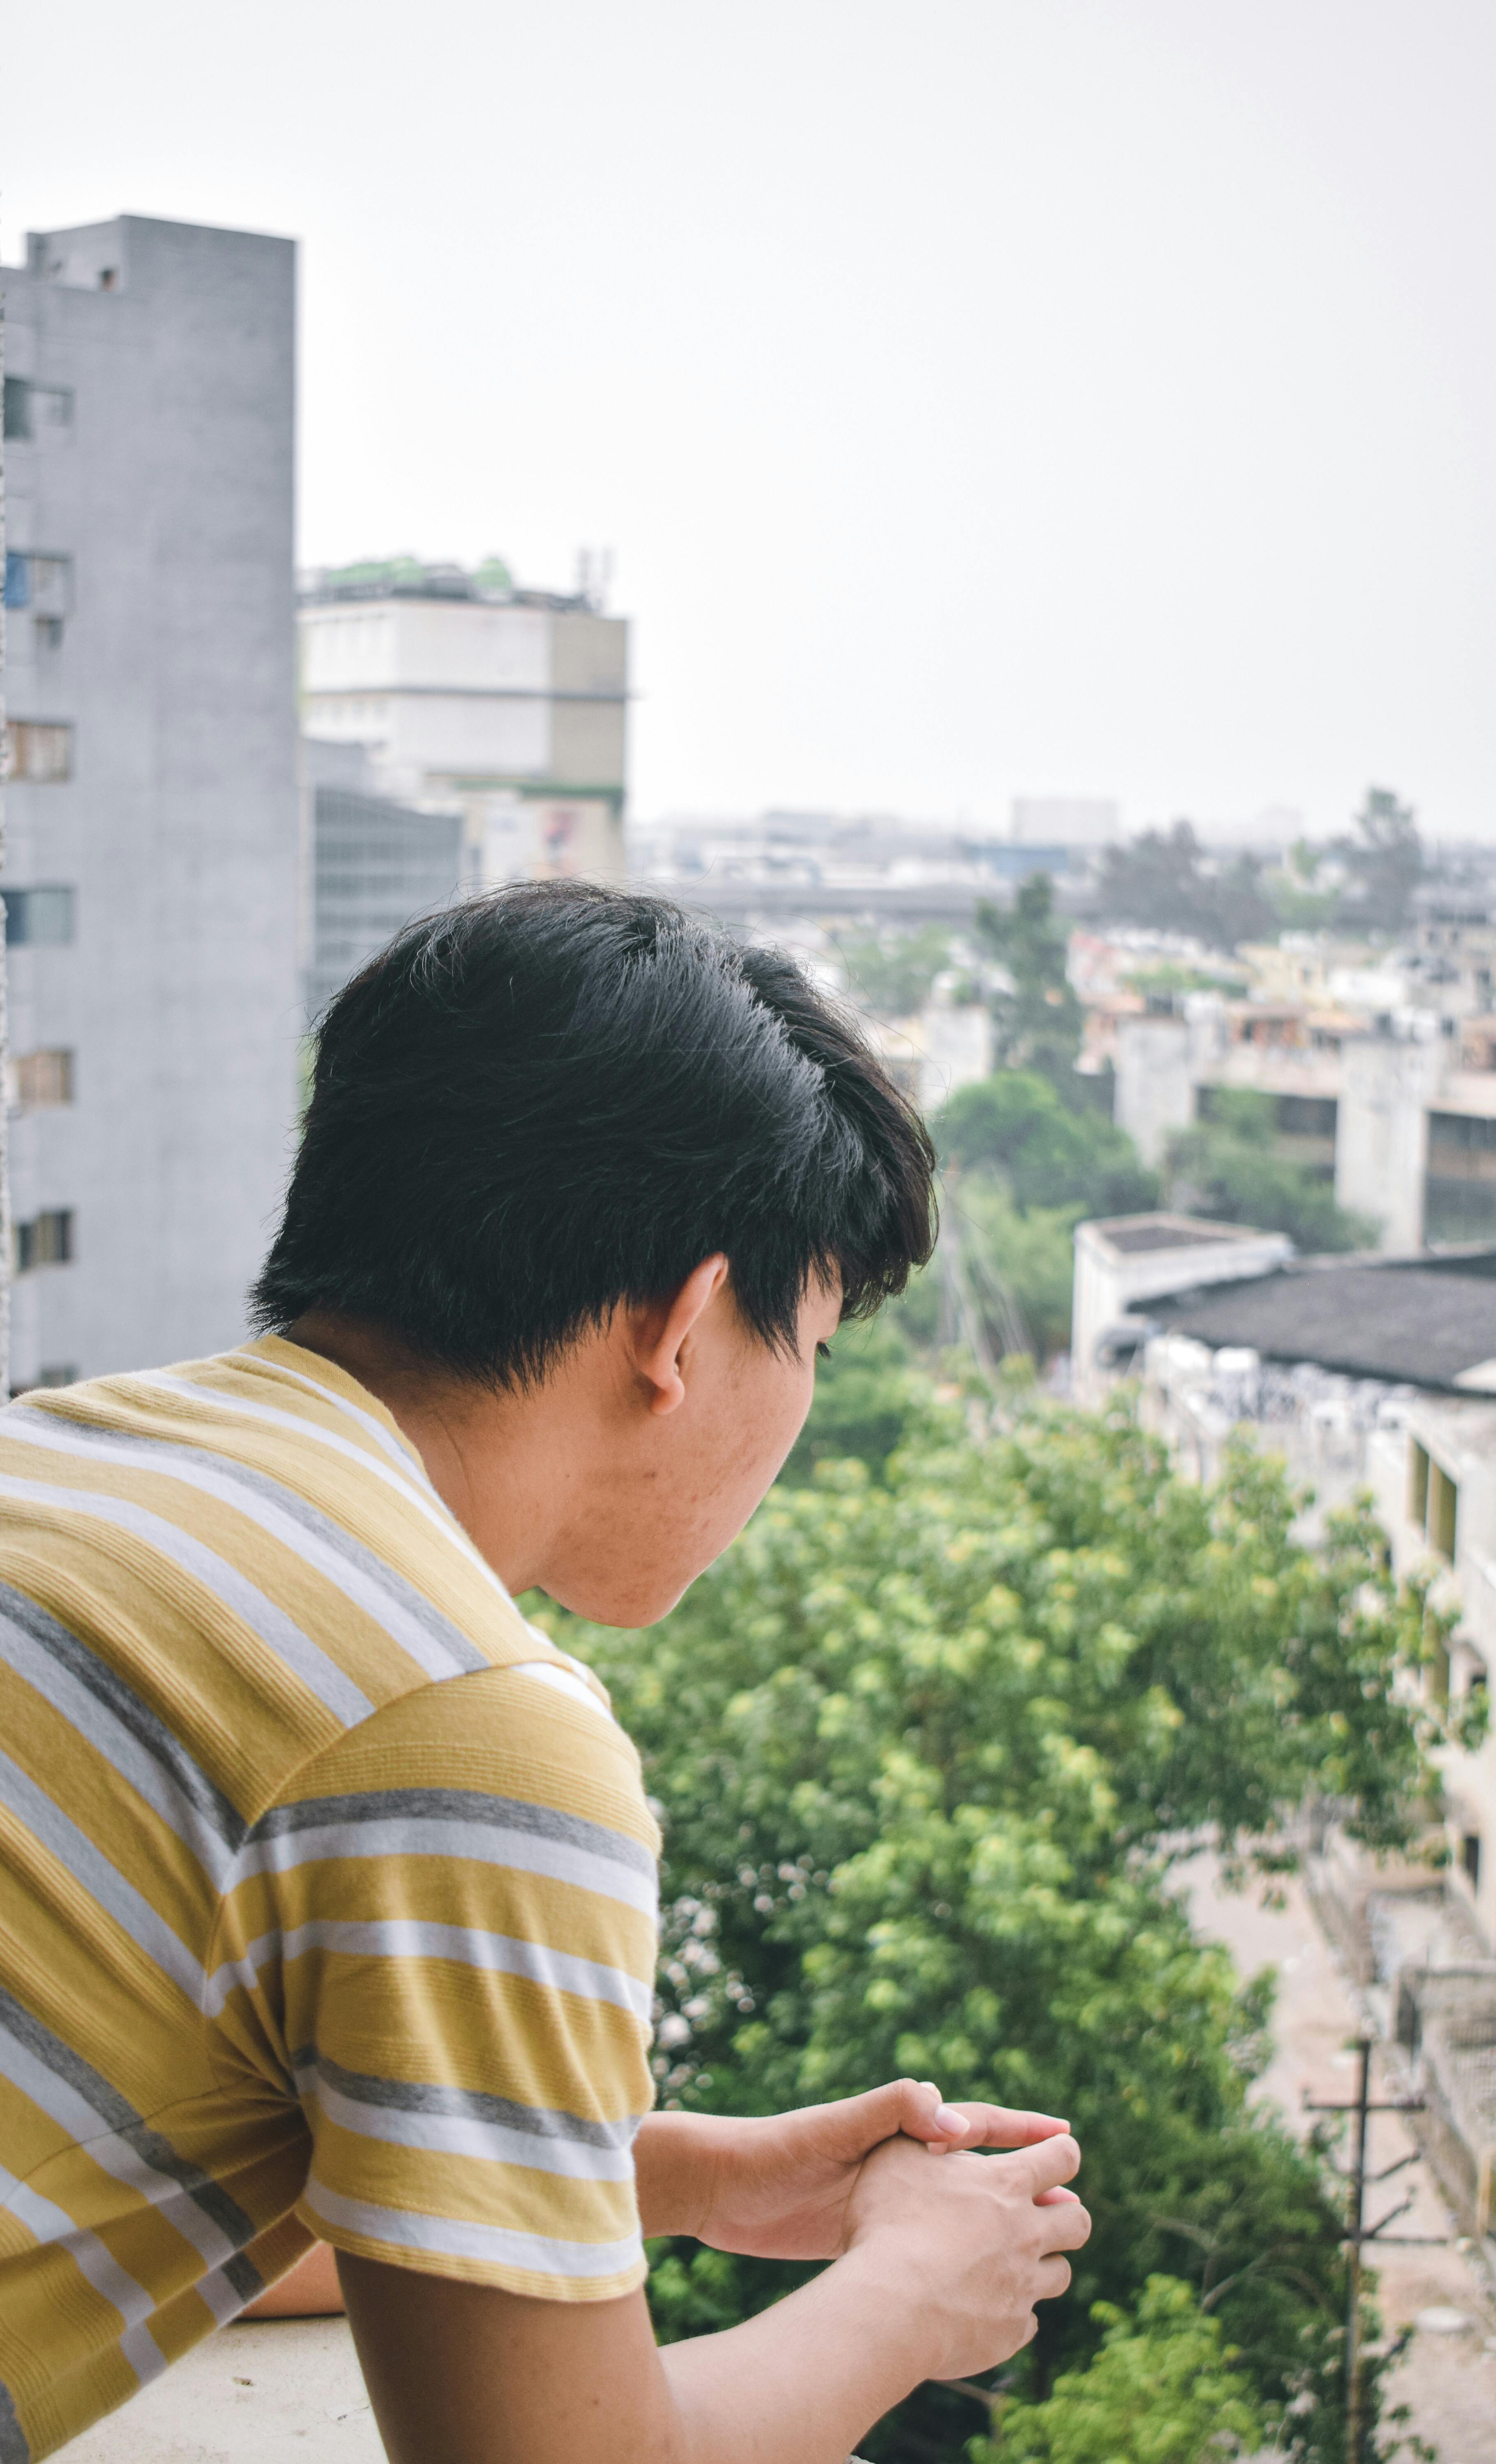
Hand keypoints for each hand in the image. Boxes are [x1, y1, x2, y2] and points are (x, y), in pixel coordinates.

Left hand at [635, 2080, 1071, 2259]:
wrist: (721, 2190)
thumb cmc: (775, 2151)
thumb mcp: (836, 2126)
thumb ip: (891, 2110)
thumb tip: (951, 2115)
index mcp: (897, 2127)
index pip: (971, 2122)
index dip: (1019, 2128)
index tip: (1065, 2134)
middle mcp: (897, 2158)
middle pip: (975, 2165)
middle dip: (1021, 2174)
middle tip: (1070, 2194)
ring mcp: (883, 2196)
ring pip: (956, 2206)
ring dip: (995, 2216)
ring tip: (1039, 2236)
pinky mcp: (866, 2231)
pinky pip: (925, 2239)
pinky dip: (956, 2251)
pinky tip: (979, 2272)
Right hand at [841, 2127, 1089, 2383]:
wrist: (889, 2308)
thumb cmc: (887, 2224)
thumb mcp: (895, 2155)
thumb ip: (922, 2126)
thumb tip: (942, 2104)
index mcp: (1005, 2185)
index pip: (1061, 2157)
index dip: (1063, 2151)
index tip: (1059, 2152)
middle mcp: (1026, 2234)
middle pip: (1078, 2221)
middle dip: (1068, 2214)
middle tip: (1047, 2215)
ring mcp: (1023, 2287)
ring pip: (1060, 2274)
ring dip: (1043, 2266)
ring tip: (1014, 2266)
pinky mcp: (1011, 2332)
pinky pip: (1028, 2322)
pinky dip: (1013, 2313)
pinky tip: (988, 2309)